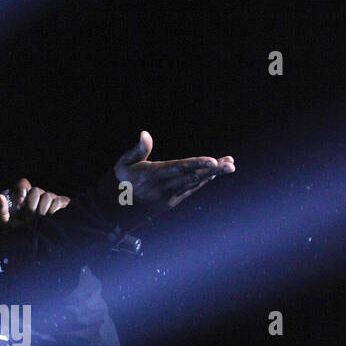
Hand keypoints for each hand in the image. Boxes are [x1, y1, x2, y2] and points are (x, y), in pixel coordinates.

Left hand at [0, 180, 70, 225]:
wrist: (34, 243)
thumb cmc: (19, 231)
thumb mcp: (6, 222)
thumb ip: (0, 209)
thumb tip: (0, 197)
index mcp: (24, 196)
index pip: (23, 183)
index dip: (22, 190)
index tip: (20, 203)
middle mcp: (38, 195)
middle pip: (36, 190)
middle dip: (32, 204)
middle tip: (29, 218)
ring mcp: (50, 198)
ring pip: (47, 196)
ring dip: (41, 210)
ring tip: (38, 221)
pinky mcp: (61, 204)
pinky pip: (58, 201)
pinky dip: (53, 210)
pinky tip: (48, 219)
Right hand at [114, 131, 234, 209]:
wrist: (115, 212)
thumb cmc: (119, 183)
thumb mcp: (123, 164)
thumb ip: (137, 150)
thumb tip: (145, 133)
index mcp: (152, 176)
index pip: (179, 168)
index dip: (197, 164)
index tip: (212, 162)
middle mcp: (164, 188)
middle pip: (192, 177)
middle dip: (213, 170)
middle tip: (230, 164)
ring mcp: (169, 197)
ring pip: (194, 184)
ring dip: (212, 175)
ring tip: (229, 165)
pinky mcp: (171, 202)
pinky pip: (191, 190)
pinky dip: (203, 182)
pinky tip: (214, 174)